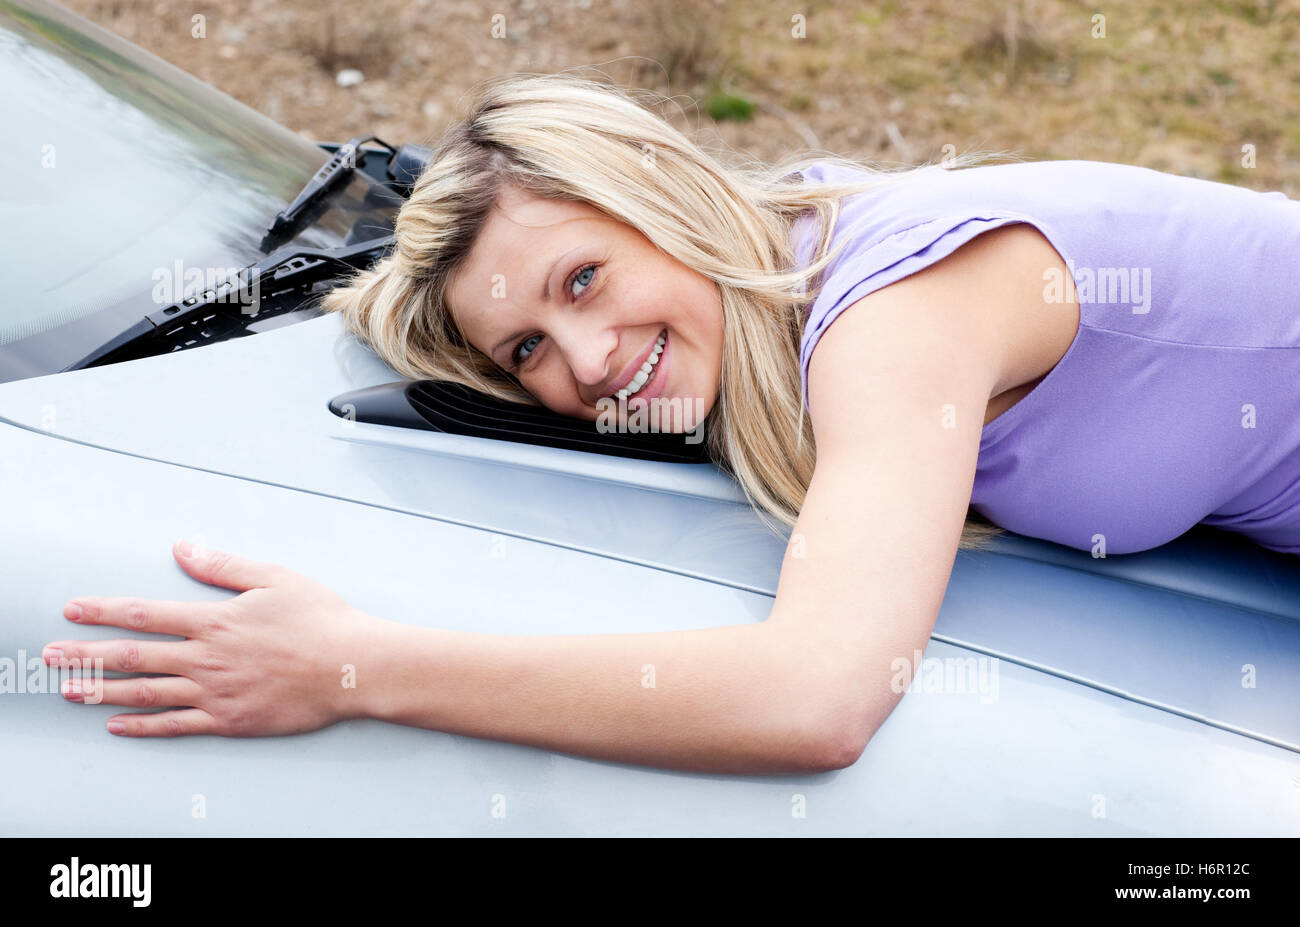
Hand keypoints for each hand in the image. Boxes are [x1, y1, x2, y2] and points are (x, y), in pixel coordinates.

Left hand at [43, 540, 389, 737]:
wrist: (352, 666)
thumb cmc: (321, 619)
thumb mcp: (275, 577)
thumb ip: (223, 565)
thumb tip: (184, 546)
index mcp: (215, 620)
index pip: (145, 615)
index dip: (103, 611)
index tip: (72, 610)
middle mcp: (207, 658)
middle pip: (133, 656)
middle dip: (86, 655)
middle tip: (50, 655)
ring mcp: (215, 693)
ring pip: (146, 692)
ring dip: (101, 691)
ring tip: (69, 689)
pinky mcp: (229, 720)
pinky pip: (175, 726)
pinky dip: (142, 726)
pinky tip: (118, 724)